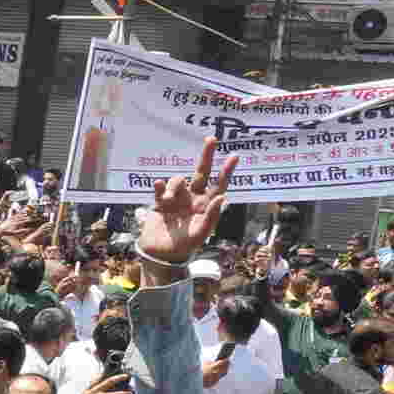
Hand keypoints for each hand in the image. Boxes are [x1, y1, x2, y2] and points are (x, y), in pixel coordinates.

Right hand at [132, 139, 235, 267]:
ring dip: (175, 185)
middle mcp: (193, 198)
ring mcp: (177, 198)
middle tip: (211, 139)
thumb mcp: (200, 234)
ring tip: (169, 200)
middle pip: (201, 172)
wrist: (160, 254)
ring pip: (179, 180)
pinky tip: (159, 186)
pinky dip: (161, 186)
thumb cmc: (184, 246)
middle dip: (206, 156)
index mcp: (206, 205)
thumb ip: (211, 216)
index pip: (219, 185)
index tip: (234, 156)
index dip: (226, 171)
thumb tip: (222, 198)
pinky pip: (161, 188)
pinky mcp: (161, 201)